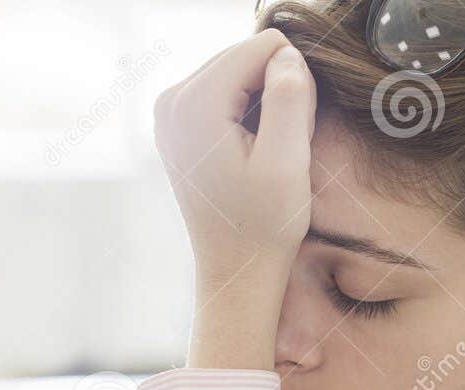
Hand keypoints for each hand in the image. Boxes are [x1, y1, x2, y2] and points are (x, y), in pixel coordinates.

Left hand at [154, 30, 316, 364]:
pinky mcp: (180, 124)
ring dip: (266, 107)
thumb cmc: (262, 225)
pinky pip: (230, 94)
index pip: (266, 46)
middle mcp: (171, 99)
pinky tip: (250, 156)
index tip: (288, 134)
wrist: (235, 270)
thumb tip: (286, 54)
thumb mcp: (287, 160)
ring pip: (243, 73)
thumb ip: (290, 96)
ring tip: (263, 156)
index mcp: (193, 103)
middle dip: (277, 93)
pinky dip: (250, 117)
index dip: (294, 83)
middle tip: (276, 149)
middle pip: (250, 55)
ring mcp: (170, 112)